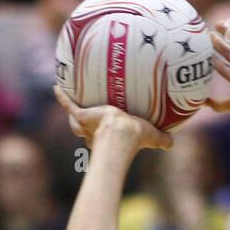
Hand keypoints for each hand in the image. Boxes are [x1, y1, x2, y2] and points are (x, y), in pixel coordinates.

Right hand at [52, 86, 173, 152]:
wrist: (121, 133)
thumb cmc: (136, 137)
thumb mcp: (153, 137)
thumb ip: (162, 140)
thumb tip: (172, 143)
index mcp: (112, 136)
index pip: (108, 135)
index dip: (109, 133)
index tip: (110, 127)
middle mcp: (96, 132)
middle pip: (90, 130)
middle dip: (91, 126)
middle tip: (94, 116)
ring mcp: (87, 123)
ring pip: (78, 120)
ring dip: (75, 115)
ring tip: (74, 100)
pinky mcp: (81, 114)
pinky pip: (68, 104)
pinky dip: (62, 96)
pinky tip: (57, 86)